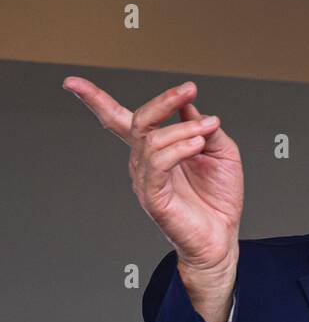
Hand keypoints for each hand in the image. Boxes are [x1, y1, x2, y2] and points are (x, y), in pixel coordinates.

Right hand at [63, 77, 242, 286]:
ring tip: (208, 130)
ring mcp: (145, 180)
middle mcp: (144, 163)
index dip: (94, 100)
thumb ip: (205, 128)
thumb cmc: (219, 200)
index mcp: (155, 151)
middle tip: (190, 89)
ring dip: (184, 129)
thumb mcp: (221, 152)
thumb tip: (189, 105)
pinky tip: (197, 145)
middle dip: (164, 100)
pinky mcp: (152, 196)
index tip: (72, 83)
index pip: (117, 120)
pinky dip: (180, 148)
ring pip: (153, 140)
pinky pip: (158, 163)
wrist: (222, 238)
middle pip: (139, 120)